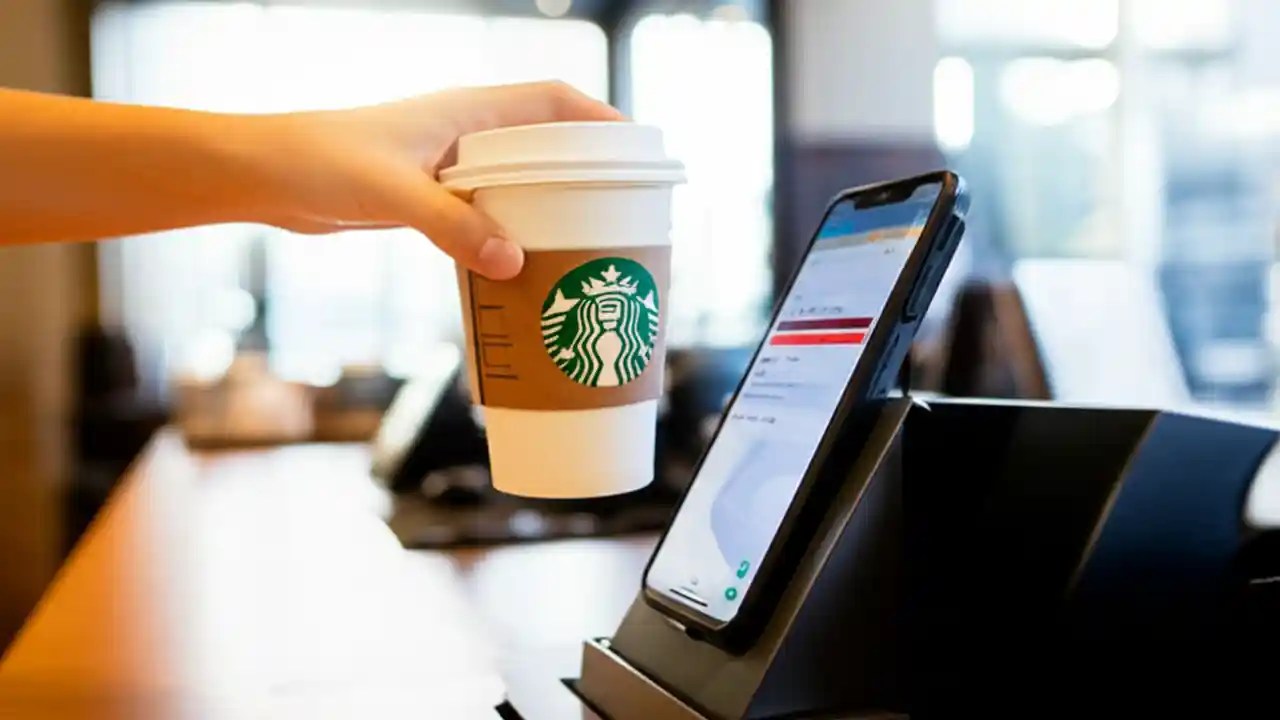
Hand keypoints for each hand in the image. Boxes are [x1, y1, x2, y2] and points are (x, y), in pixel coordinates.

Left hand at [253, 81, 624, 279]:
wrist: (264, 176)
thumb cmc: (321, 162)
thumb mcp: (393, 192)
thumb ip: (453, 225)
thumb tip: (515, 265)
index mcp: (466, 110)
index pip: (552, 100)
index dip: (600, 119)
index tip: (640, 150)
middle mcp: (464, 133)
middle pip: (545, 144)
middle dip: (586, 172)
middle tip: (624, 212)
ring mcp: (447, 167)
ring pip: (518, 183)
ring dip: (549, 209)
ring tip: (584, 248)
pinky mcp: (428, 199)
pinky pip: (487, 214)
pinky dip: (511, 235)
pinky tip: (523, 269)